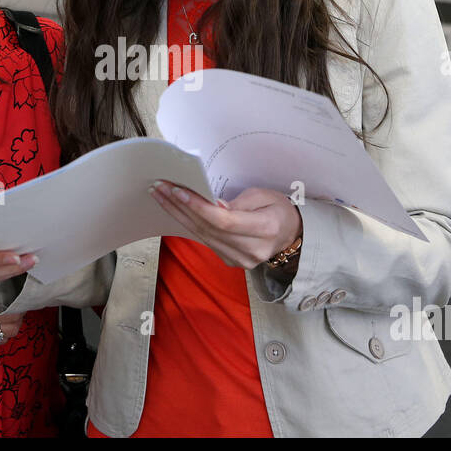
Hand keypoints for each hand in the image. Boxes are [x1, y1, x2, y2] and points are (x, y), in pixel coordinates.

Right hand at [0, 269, 22, 349]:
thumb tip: (4, 264)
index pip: (5, 289)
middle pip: (13, 310)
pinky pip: (0, 339)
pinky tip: (3, 321)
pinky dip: (6, 330)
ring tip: (15, 308)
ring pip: (11, 327)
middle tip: (23, 293)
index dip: (19, 284)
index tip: (24, 279)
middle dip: (22, 301)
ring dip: (17, 317)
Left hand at [150, 182, 302, 268]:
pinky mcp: (231, 262)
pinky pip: (205, 242)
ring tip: (160, 196)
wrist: (291, 235)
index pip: (224, 221)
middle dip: (180, 207)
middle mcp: (251, 249)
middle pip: (208, 229)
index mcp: (264, 229)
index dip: (199, 207)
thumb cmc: (279, 210)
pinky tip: (175, 210)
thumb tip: (211, 205)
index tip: (177, 191)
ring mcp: (240, 260)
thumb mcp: (265, 195)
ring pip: (202, 237)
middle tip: (159, 188)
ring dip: (178, 215)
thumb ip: (238, 202)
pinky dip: (189, 225)